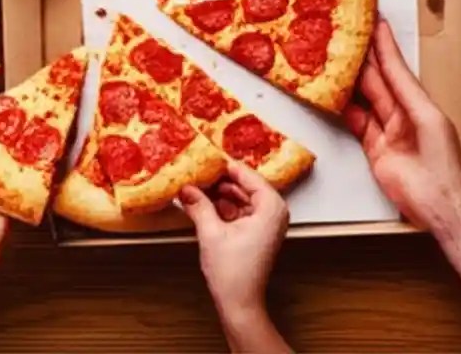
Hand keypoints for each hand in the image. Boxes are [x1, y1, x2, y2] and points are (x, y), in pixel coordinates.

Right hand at [180, 161, 288, 318]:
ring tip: (196, 187)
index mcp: (271, 207)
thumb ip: (198, 205)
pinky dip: (223, 207)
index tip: (206, 156)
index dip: (225, 166)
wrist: (240, 304)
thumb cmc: (233, 273)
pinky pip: (240, 211)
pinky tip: (203, 204)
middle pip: (245, 185)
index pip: (247, 175)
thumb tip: (186, 188)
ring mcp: (267, 223)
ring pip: (241, 198)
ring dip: (219, 194)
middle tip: (197, 172)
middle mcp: (274, 212)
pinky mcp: (257, 233)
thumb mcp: (211, 232)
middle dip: (220, 180)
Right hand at [343, 20, 460, 230]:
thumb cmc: (442, 168)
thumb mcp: (426, 119)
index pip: (395, 67)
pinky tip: (333, 95)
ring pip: (363, 98)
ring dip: (349, 80)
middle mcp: (403, 113)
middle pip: (376, 80)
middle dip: (361, 57)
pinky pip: (356, 122)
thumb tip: (390, 63)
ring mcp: (388, 131)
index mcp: (420, 103)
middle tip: (344, 34)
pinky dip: (344, 108)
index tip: (374, 21)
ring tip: (332, 58)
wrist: (439, 206)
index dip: (384, 44)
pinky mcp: (375, 149)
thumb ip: (404, 90)